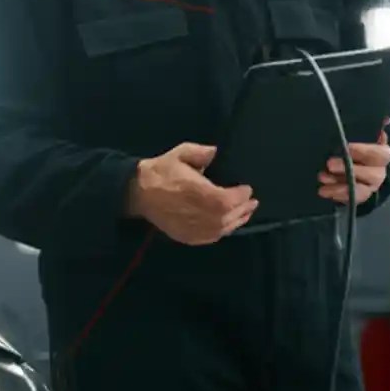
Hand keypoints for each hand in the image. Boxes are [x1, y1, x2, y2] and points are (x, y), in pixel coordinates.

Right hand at [126, 143, 258, 245]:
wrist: (137, 193)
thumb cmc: (160, 172)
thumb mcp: (179, 154)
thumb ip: (200, 152)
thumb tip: (215, 152)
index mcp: (200, 194)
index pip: (230, 200)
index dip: (242, 195)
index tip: (247, 188)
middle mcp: (200, 215)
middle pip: (229, 216)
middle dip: (243, 209)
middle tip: (252, 202)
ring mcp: (193, 228)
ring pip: (222, 229)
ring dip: (236, 221)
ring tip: (245, 213)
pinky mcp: (186, 237)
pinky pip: (211, 238)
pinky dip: (222, 232)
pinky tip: (227, 225)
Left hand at [317, 119, 389, 204]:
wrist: (355, 163)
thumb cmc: (355, 147)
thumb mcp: (359, 135)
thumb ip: (366, 128)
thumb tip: (383, 118)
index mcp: (382, 153)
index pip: (378, 153)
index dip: (362, 151)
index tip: (346, 146)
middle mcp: (379, 171)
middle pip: (371, 173)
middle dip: (349, 169)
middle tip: (329, 163)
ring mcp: (370, 186)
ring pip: (360, 189)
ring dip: (340, 186)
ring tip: (321, 179)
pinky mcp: (359, 197)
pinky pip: (351, 200)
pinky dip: (337, 195)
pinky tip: (323, 191)